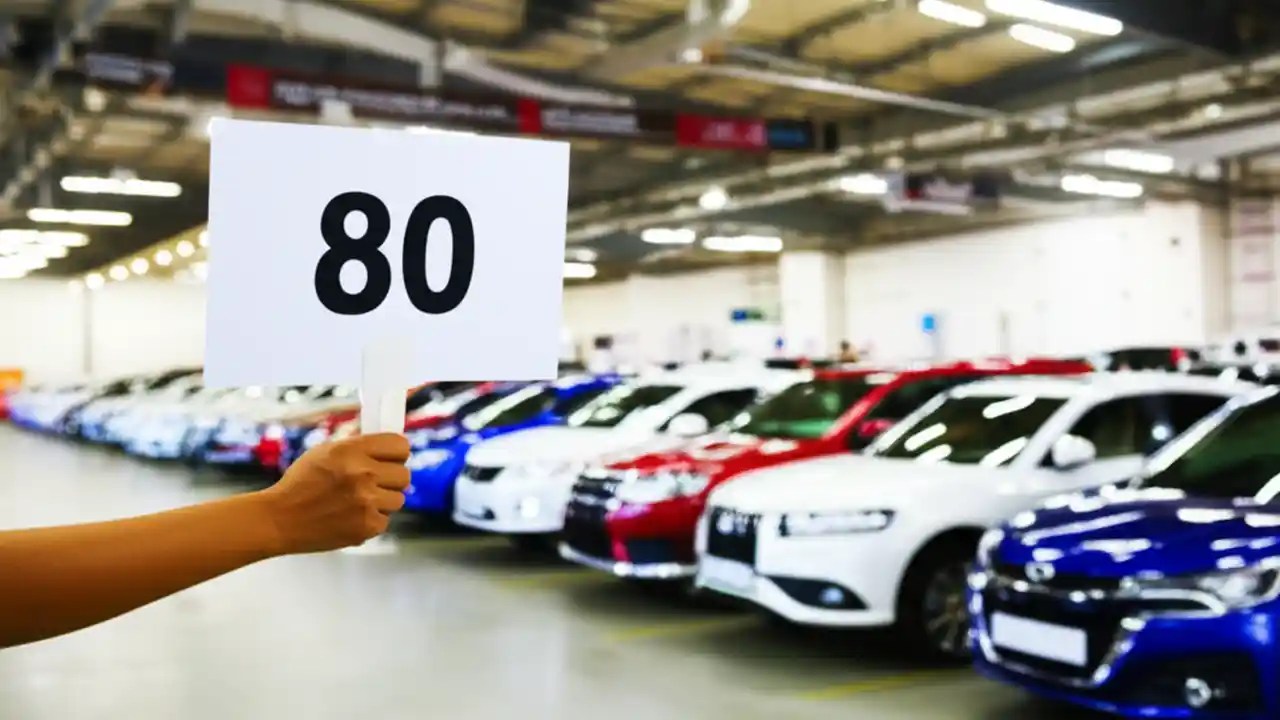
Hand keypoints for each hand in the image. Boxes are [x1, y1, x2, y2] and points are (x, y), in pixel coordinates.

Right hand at [256, 433, 410, 553]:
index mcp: (352, 450)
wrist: (278, 519)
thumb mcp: (325, 452)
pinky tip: (350, 517)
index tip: (391, 460)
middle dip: (391, 480)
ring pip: (398, 499)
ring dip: (382, 502)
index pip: (400, 446)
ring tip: (358, 503)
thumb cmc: (300, 484)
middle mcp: (362, 473)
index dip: (397, 454)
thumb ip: (357, 447)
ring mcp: (366, 501)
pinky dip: (371, 521)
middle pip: (404, 475)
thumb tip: (387, 446)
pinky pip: (384, 520)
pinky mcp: (367, 526)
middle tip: (374, 484)